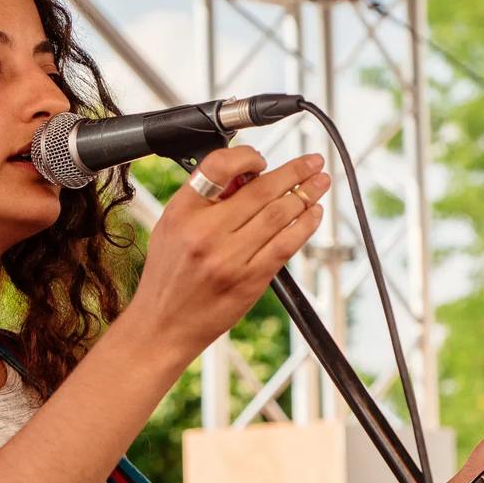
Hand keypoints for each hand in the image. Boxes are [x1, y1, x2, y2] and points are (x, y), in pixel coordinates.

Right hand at [124, 146, 329, 362]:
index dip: (247, 157)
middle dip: (294, 172)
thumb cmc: (168, 277)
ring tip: (320, 184)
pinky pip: (285, 245)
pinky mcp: (249, 281)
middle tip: (313, 163)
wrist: (162, 326)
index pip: (218, 167)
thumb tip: (246, 178)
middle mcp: (204, 233)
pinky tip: (313, 215)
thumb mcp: (171, 228)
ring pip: (278, 215)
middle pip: (260, 190)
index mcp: (181, 213)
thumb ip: (203, 201)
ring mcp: (229, 258)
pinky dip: (304, 226)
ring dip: (306, 195)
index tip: (262, 159)